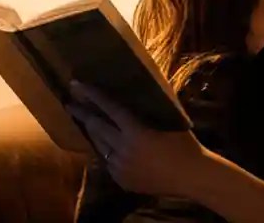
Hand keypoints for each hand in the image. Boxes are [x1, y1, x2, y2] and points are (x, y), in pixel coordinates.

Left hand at [66, 79, 209, 197]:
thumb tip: (143, 83)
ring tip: (85, 121)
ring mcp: (121, 167)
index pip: (109, 108)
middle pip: (97, 127)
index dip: (93, 95)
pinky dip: (106, 152)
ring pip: (99, 146)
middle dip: (82, 114)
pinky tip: (105, 145)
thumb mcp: (169, 119)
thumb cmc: (184, 144)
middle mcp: (124, 149)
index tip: (78, 85)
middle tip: (71, 103)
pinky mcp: (122, 180)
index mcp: (136, 131)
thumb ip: (153, 104)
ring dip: (92, 133)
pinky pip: (108, 163)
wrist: (192, 176)